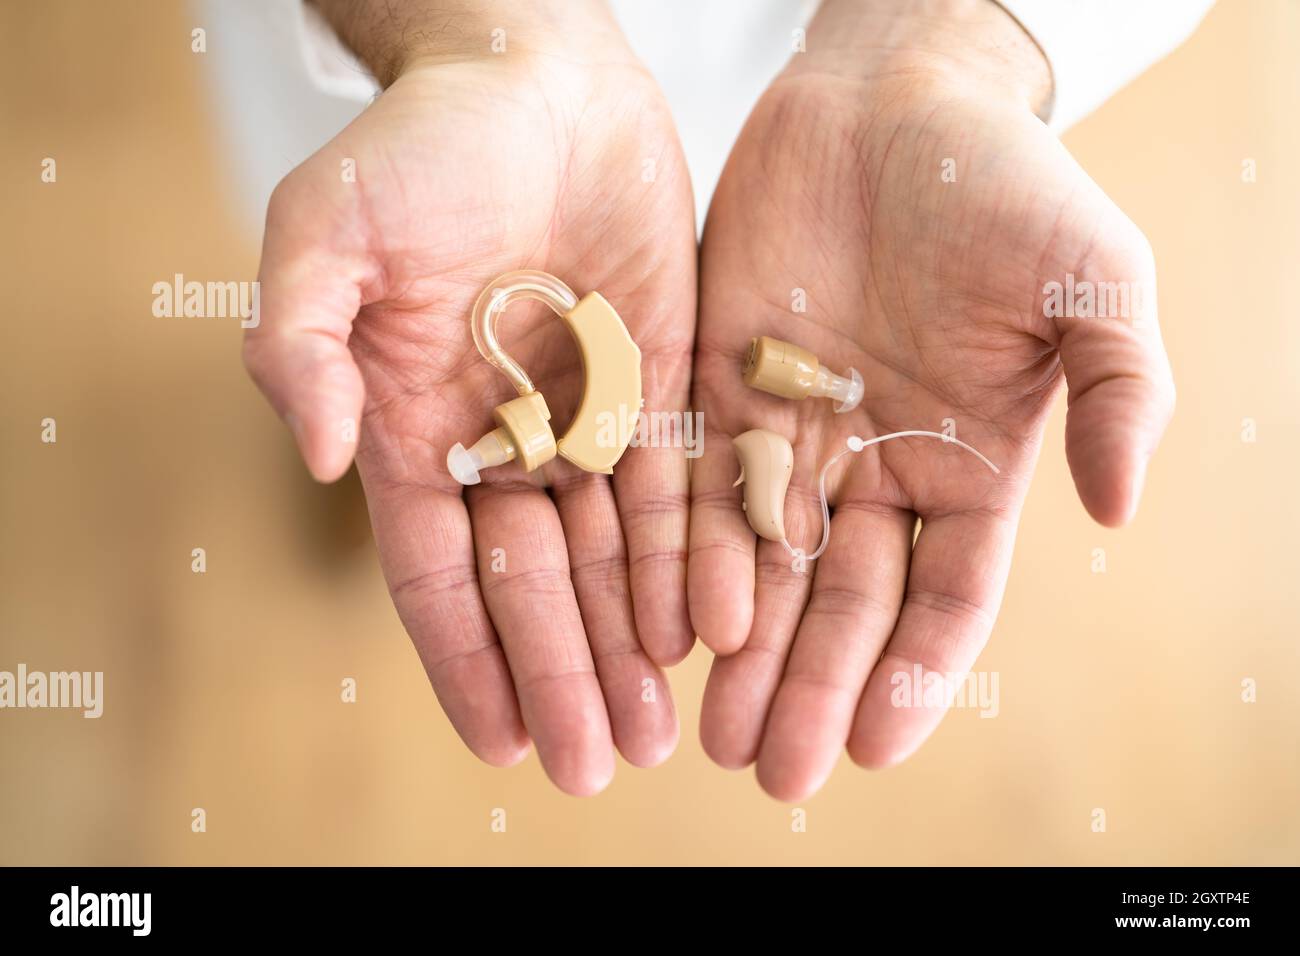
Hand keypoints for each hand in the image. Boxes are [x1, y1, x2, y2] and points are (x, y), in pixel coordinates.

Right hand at [243, 1, 696, 794]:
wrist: (531, 75)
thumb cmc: (416, 147)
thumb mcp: (322, 232)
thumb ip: (300, 344)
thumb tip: (321, 457)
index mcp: (416, 426)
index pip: (437, 573)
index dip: (468, 658)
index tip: (503, 742)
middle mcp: (503, 441)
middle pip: (535, 583)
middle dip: (566, 673)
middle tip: (600, 764)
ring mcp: (586, 415)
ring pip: (612, 555)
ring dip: (630, 643)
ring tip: (656, 730)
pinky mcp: (663, 377)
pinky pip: (678, 483)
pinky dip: (689, 557)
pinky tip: (704, 628)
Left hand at [688, 0, 1174, 798]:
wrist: (893, 99)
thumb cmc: (1006, 185)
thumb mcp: (1093, 282)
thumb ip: (1120, 392)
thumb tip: (1121, 511)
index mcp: (966, 467)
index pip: (942, 597)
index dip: (913, 674)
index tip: (874, 746)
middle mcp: (874, 469)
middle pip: (840, 604)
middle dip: (809, 686)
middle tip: (773, 771)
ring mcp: (791, 433)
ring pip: (764, 565)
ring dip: (742, 649)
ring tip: (715, 730)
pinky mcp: (714, 387)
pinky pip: (698, 488)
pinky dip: (688, 554)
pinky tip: (673, 624)